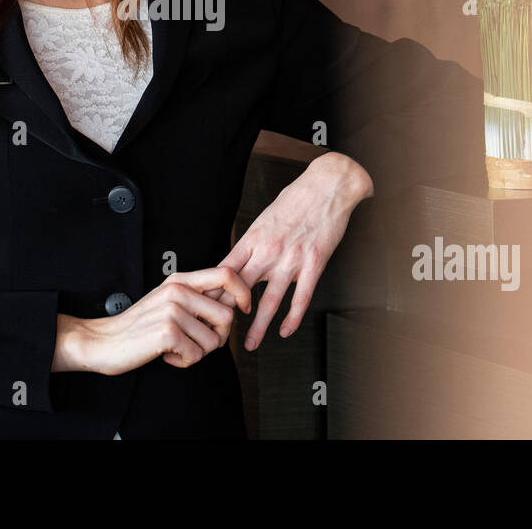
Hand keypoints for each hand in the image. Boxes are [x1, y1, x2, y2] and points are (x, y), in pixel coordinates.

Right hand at [54, 266, 251, 374]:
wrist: (103, 342)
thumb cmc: (139, 326)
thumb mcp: (168, 302)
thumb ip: (196, 298)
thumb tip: (232, 304)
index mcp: (180, 280)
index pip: (226, 274)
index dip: (243, 292)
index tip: (244, 308)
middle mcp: (178, 291)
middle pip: (227, 316)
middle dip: (217, 337)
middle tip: (195, 342)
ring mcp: (172, 311)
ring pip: (213, 341)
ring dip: (197, 353)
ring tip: (175, 348)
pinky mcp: (167, 333)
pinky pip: (196, 356)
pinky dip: (184, 362)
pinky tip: (166, 355)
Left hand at [211, 152, 372, 350]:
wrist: (327, 186)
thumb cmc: (296, 199)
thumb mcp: (265, 218)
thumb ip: (253, 243)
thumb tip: (238, 260)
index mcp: (254, 238)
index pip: (226, 270)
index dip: (213, 291)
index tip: (203, 307)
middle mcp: (269, 251)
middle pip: (241, 288)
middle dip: (227, 314)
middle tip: (216, 333)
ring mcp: (292, 259)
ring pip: (269, 301)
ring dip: (257, 326)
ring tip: (249, 345)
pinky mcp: (314, 265)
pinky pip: (301, 298)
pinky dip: (292, 318)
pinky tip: (285, 332)